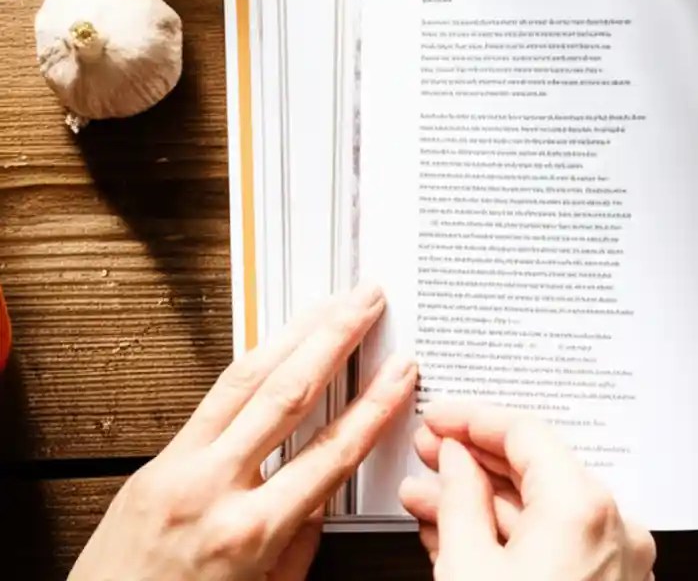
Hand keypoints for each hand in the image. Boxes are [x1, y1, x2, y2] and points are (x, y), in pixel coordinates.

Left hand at [70, 283, 416, 580]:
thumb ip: (299, 541)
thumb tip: (320, 494)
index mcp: (251, 532)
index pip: (331, 452)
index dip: (374, 405)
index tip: (399, 372)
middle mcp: (212, 490)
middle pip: (289, 395)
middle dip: (334, 339)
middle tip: (364, 301)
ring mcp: (177, 470)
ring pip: (244, 382)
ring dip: (293, 334)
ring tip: (326, 304)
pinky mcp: (152, 466)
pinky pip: (210, 400)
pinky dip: (248, 364)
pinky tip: (272, 343)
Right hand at [399, 401, 656, 580]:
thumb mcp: (467, 567)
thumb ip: (458, 500)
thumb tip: (454, 461)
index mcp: (584, 509)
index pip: (525, 432)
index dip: (472, 419)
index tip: (440, 418)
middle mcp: (615, 528)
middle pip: (538, 470)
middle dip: (475, 461)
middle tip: (432, 451)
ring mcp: (618, 562)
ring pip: (545, 513)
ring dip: (486, 503)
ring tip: (432, 498)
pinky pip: (559, 545)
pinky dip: (515, 537)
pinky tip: (467, 534)